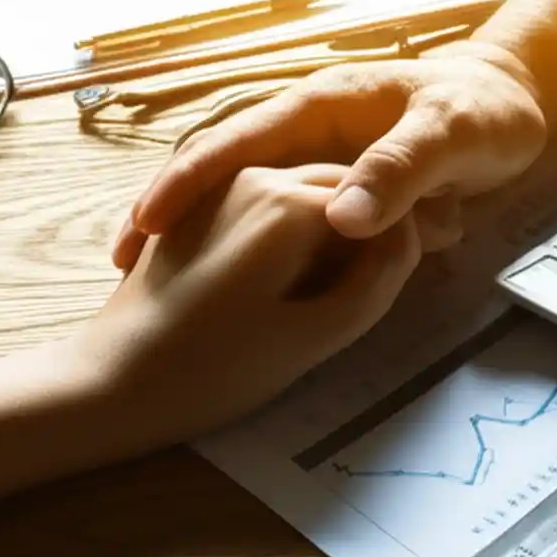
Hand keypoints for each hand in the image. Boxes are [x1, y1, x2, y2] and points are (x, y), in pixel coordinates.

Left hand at [94, 164, 420, 433]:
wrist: (107, 381)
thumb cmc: (214, 371)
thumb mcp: (316, 336)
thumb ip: (376, 282)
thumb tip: (408, 240)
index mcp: (290, 201)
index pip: (381, 200)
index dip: (418, 223)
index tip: (450, 245)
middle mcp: (255, 175)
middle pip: (341, 186)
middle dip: (381, 216)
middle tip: (422, 253)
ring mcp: (220, 188)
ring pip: (302, 191)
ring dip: (339, 220)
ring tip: (364, 266)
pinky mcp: (198, 209)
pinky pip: (266, 202)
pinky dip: (297, 226)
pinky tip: (305, 268)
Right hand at [111, 41, 547, 269]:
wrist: (510, 106)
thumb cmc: (482, 114)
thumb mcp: (451, 136)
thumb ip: (400, 171)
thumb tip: (341, 220)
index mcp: (319, 104)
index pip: (235, 138)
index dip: (187, 180)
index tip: (146, 222)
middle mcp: (303, 129)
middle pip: (217, 168)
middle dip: (169, 210)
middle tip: (124, 264)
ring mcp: (312, 158)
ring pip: (237, 193)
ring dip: (195, 231)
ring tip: (147, 280)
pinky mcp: (329, 187)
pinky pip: (276, 216)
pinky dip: (247, 244)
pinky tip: (220, 284)